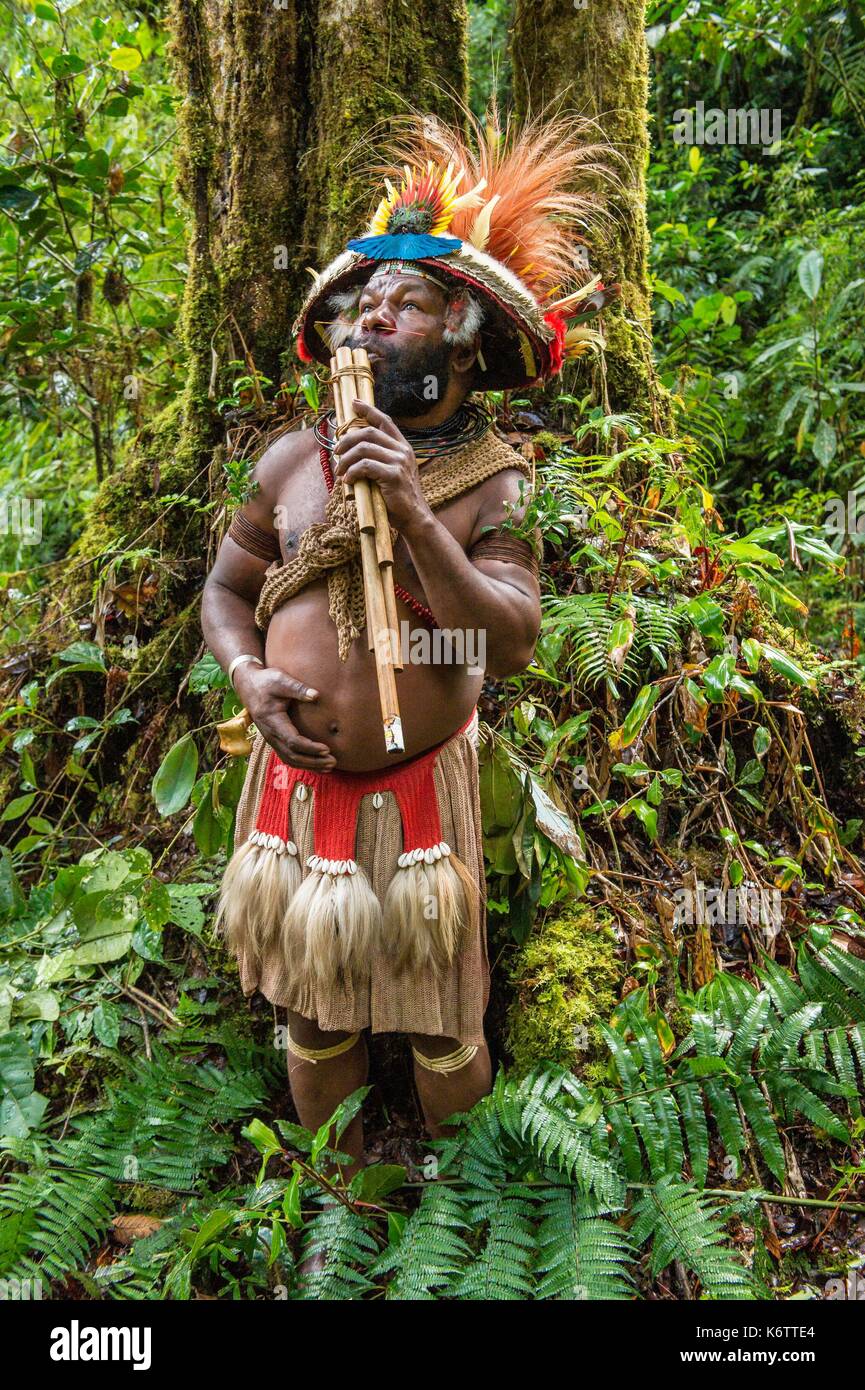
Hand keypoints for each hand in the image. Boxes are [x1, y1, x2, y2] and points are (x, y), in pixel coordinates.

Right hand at [233, 664, 335, 770]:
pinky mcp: (275, 739)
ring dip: (310, 765)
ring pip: (290, 759)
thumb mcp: (281, 680)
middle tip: (333, 761)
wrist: (248, 686)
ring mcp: (272, 739)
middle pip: (292, 755)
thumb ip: (298, 688)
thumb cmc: (266, 682)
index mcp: (273, 721)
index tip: (327, 748)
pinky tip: (317, 764)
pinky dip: (303, 763)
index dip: (310, 748)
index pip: (292, 741)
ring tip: (329, 766)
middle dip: (313, 761)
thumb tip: (316, 695)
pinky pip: (288, 757)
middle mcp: (271, 734)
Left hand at [332, 399, 433, 533]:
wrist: (413, 517)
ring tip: (339, 471)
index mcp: (403, 447)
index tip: (353, 404)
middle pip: (369, 432)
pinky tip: (347, 481)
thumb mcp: (391, 472)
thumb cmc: (397, 497)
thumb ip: (378, 459)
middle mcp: (403, 450)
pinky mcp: (393, 475)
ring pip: (364, 448)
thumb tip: (351, 450)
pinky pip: (365, 466)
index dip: (368, 410)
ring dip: (346, 459)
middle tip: (336, 451)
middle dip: (347, 439)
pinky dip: (351, 472)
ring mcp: (399, 462)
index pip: (384, 421)